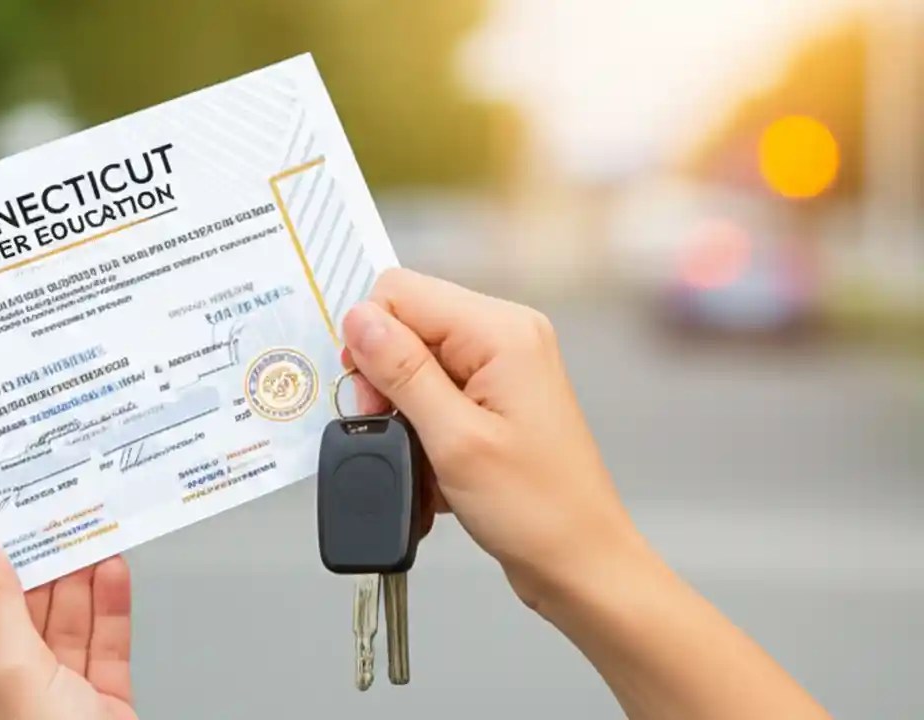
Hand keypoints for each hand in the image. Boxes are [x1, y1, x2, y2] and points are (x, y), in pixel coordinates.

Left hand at [0, 532, 135, 719]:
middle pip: (14, 619)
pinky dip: (109, 608)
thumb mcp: (12, 676)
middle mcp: (2, 700)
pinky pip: (103, 646)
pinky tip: (111, 572)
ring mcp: (54, 700)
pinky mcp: (100, 702)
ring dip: (77, 580)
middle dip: (33, 569)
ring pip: (64, 628)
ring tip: (83, 531)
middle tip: (44, 518)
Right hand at [341, 269, 643, 611]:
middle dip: (383, 376)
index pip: (401, 291)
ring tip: (419, 454)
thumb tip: (359, 319)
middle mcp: (504, 336)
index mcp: (502, 331)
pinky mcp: (492, 397)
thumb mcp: (454, 439)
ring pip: (413, 360)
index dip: (369, 339)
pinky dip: (419, 425)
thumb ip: (402, 372)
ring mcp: (500, 367)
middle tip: (393, 428)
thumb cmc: (537, 510)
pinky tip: (431, 463)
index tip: (369, 396)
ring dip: (400, 408)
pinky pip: (432, 390)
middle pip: (407, 322)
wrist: (579, 564)